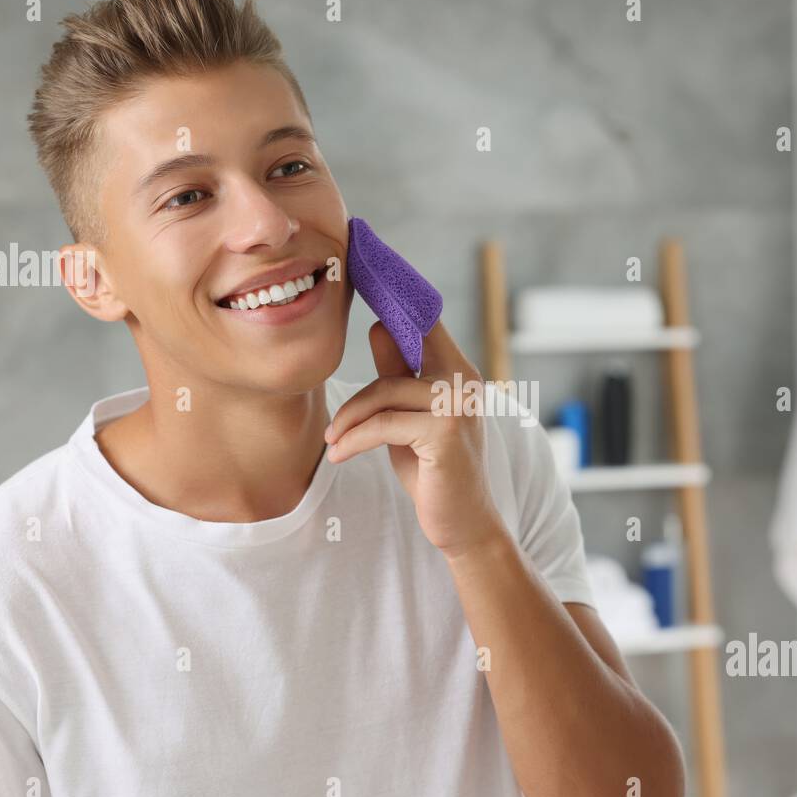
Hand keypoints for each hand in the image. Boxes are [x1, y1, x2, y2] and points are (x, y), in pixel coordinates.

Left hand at [324, 320, 508, 559]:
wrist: (462, 522)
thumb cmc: (433, 469)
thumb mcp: (408, 416)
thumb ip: (397, 373)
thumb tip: (377, 327)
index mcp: (457, 370)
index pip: (425, 320)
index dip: (395, 300)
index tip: (363, 274)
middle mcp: (463, 379)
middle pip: (395, 353)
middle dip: (359, 384)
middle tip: (333, 418)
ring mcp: (457, 403)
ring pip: (383, 392)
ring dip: (349, 422)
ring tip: (335, 444)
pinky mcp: (446, 431)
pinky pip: (384, 423)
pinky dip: (355, 440)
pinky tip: (340, 455)